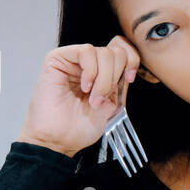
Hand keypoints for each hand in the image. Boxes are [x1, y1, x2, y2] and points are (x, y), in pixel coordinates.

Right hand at [17, 36, 143, 157]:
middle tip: (101, 98)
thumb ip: (119, 84)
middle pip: (116, 51)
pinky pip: (86, 51)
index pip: (123, 49)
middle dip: (115, 76)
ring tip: (92, 99)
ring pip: (103, 52)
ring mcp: (73, 60)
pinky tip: (84, 87)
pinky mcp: (57, 59)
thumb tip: (128, 66)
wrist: (59, 139)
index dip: (132, 60)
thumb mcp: (111, 105)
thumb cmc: (80, 128)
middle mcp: (89, 64)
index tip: (129, 79)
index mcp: (102, 73)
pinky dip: (91, 71)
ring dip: (103, 79)